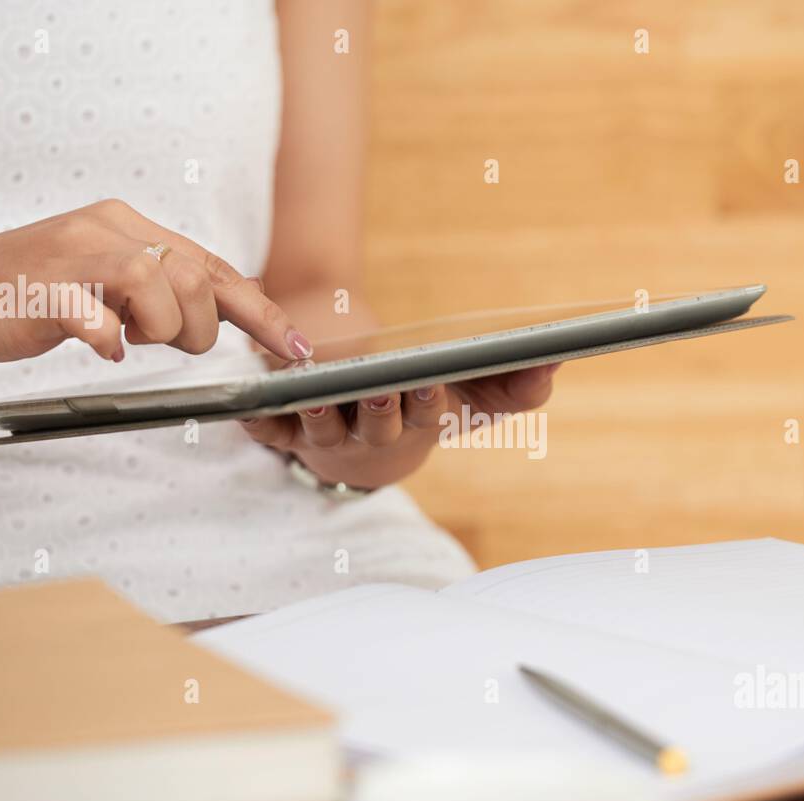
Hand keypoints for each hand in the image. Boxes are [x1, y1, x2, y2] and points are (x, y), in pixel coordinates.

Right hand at [0, 199, 311, 369]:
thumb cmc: (30, 296)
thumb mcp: (104, 284)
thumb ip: (157, 291)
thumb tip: (216, 315)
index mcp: (128, 227)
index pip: (213, 267)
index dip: (262, 311)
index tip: (297, 349)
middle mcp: (107, 230)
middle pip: (197, 278)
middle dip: (199, 328)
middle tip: (161, 342)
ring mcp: (73, 257)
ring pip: (161, 290)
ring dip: (158, 332)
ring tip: (124, 337)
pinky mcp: (42, 291)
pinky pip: (101, 320)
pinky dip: (110, 342)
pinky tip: (97, 346)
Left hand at [240, 363, 561, 489]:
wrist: (357, 425)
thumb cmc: (420, 405)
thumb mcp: (471, 397)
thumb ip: (517, 385)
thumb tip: (556, 359)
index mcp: (414, 428)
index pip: (426, 416)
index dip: (428, 402)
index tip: (431, 381)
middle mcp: (368, 438)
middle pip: (375, 428)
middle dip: (380, 410)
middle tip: (381, 387)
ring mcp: (324, 434)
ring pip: (318, 429)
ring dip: (315, 414)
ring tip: (311, 393)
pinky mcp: (281, 428)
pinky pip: (264, 429)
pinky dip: (254, 418)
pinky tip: (248, 399)